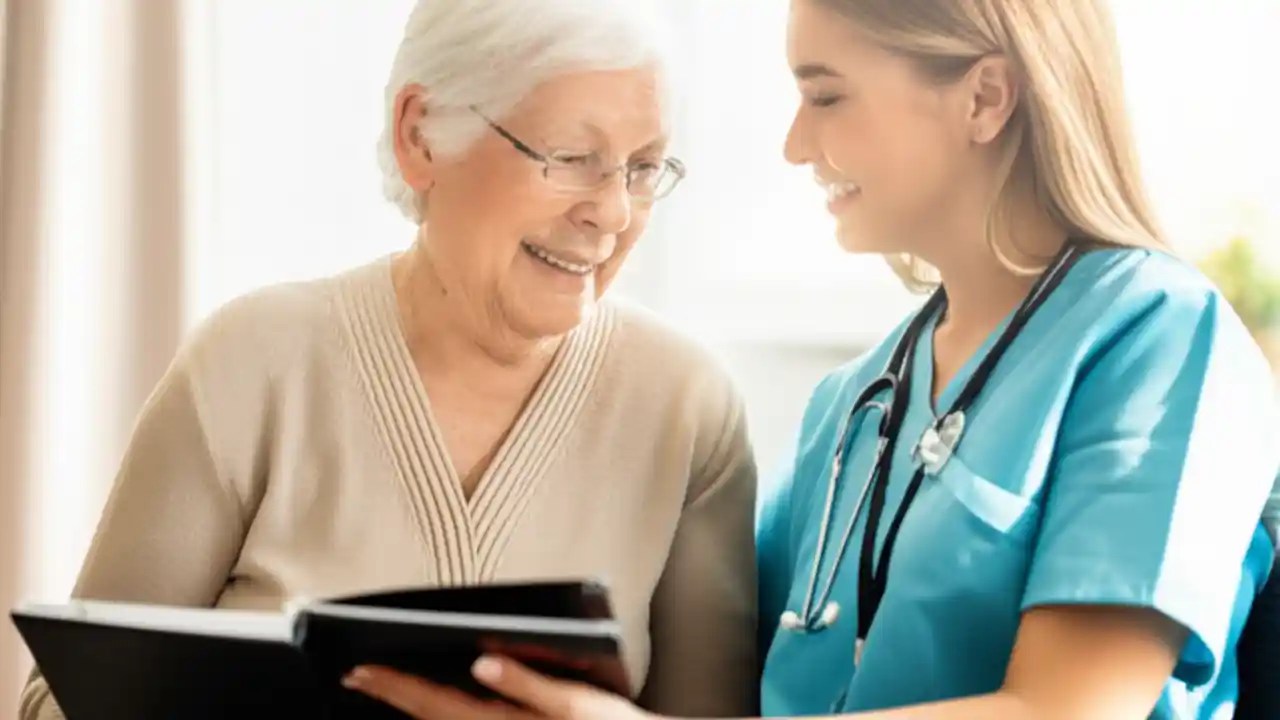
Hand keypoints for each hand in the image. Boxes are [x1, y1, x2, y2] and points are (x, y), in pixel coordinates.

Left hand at [342, 656, 655, 719]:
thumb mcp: (577, 703)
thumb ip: (528, 684)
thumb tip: (484, 663)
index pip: (434, 702)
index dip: (394, 685)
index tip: (359, 670)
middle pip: (428, 716)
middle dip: (390, 694)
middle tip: (352, 675)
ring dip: (409, 707)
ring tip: (381, 686)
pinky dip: (436, 717)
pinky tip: (431, 708)